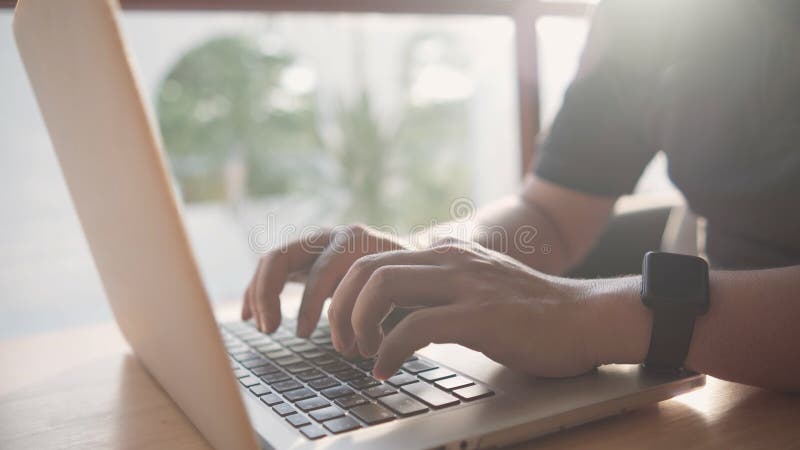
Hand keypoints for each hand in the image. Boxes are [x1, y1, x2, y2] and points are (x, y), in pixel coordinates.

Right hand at [242, 225, 406, 335]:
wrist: (417, 261)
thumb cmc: (412, 284)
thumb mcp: (405, 295)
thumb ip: (386, 313)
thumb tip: (359, 345)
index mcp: (356, 242)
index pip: (322, 269)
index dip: (310, 304)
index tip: (304, 335)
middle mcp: (332, 237)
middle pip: (285, 255)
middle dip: (271, 293)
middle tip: (270, 329)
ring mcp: (316, 244)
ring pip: (274, 259)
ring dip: (260, 292)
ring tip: (262, 326)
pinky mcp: (307, 257)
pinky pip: (273, 269)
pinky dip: (258, 290)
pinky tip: (250, 316)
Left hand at [327, 238, 617, 378]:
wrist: (585, 318)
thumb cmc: (531, 313)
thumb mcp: (475, 288)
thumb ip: (437, 292)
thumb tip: (392, 314)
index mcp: (445, 252)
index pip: (374, 259)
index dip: (347, 294)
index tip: (347, 328)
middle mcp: (450, 258)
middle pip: (367, 268)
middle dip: (341, 308)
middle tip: (343, 343)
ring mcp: (465, 283)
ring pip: (382, 287)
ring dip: (358, 325)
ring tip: (361, 354)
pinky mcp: (479, 315)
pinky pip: (413, 327)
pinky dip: (387, 351)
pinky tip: (386, 370)